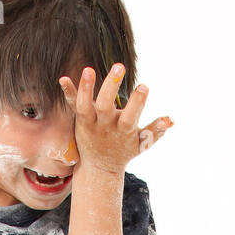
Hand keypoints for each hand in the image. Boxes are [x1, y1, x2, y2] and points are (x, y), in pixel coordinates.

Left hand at [58, 66, 172, 177]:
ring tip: (89, 69)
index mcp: (122, 130)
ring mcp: (90, 123)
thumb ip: (156, 131)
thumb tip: (172, 120)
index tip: (144, 86)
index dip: (137, 102)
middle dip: (112, 86)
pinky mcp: (80, 120)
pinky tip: (63, 78)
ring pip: (85, 106)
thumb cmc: (124, 151)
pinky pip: (73, 106)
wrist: (99, 168)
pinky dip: (68, 93)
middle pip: (105, 106)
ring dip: (86, 88)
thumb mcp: (142, 144)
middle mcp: (104, 126)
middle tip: (120, 66)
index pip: (131, 116)